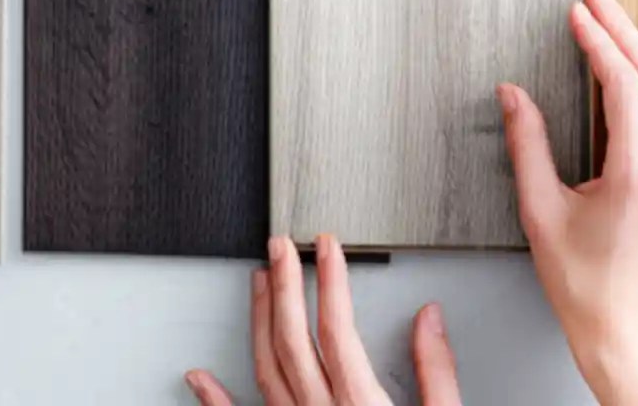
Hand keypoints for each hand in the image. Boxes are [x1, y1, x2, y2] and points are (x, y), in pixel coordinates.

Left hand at [186, 235, 460, 405]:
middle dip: (286, 287)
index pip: (339, 330)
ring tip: (256, 282)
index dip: (330, 282)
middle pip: (294, 342)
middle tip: (281, 246)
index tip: (327, 247)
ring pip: (266, 372)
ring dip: (258, 323)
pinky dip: (213, 401)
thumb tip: (430, 319)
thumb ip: (438, 373)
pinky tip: (199, 377)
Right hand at [496, 0, 637, 405]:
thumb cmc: (581, 280)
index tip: (576, 13)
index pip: (622, 83)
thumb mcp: (540, 210)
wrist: (620, 324)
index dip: (597, 41)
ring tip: (634, 12)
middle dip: (621, 28)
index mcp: (635, 172)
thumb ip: (527, 145)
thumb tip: (513, 94)